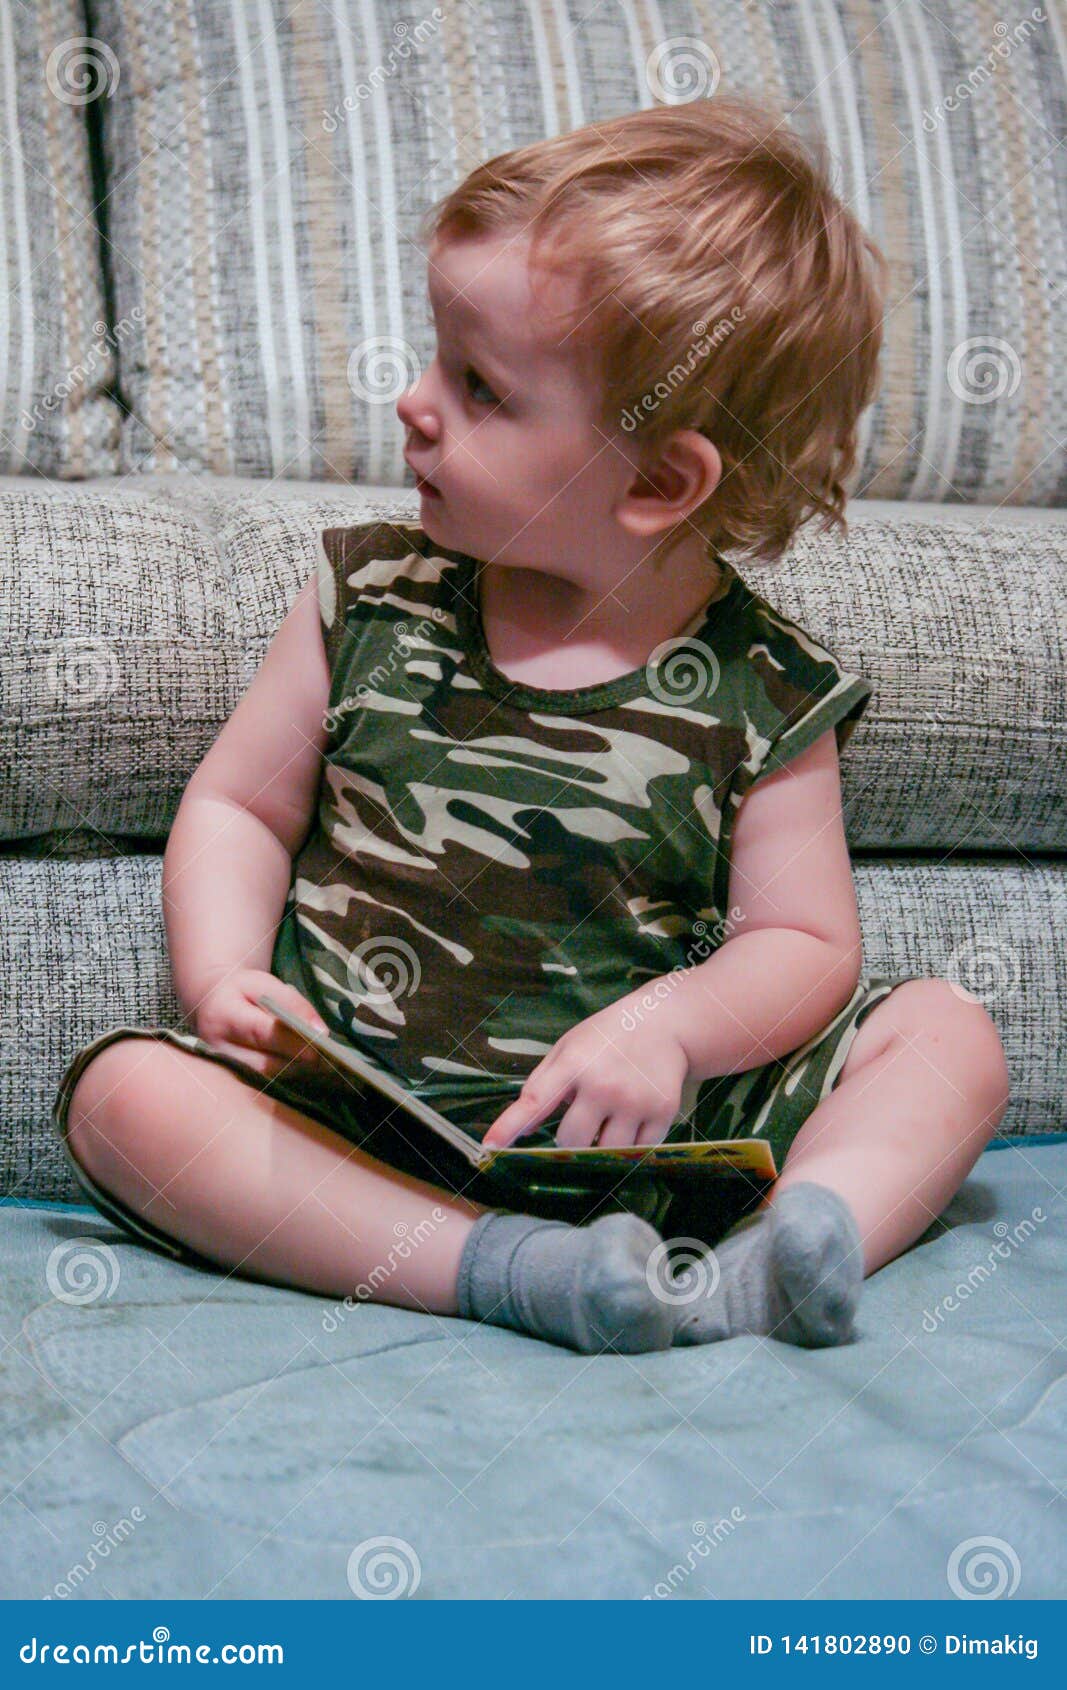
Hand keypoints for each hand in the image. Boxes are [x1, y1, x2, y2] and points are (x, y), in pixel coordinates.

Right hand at [194, 969, 331, 1079]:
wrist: (210, 1005)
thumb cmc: (240, 991)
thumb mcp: (263, 983)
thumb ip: (292, 1003)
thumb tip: (321, 1032)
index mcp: (224, 1017)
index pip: (262, 1033)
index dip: (292, 1042)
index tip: (321, 1047)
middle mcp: (218, 1050)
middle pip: (267, 1064)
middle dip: (302, 1063)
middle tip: (334, 1061)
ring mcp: (224, 1071)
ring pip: (270, 1080)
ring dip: (301, 1075)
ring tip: (330, 1068)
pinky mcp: (234, 1083)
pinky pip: (268, 1086)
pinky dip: (293, 1079)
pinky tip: (315, 1074)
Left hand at [482, 1001, 690, 1149]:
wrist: (665, 1025)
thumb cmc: (607, 1037)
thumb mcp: (569, 1047)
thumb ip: (542, 1085)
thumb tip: (524, 1130)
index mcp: (574, 1063)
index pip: (536, 1100)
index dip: (510, 1126)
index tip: (490, 1146)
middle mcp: (604, 1085)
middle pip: (572, 1140)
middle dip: (570, 1138)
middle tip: (581, 1119)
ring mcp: (635, 1101)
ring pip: (605, 1152)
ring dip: (600, 1146)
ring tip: (607, 1119)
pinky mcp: (663, 1113)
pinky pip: (637, 1152)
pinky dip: (629, 1146)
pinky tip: (631, 1121)